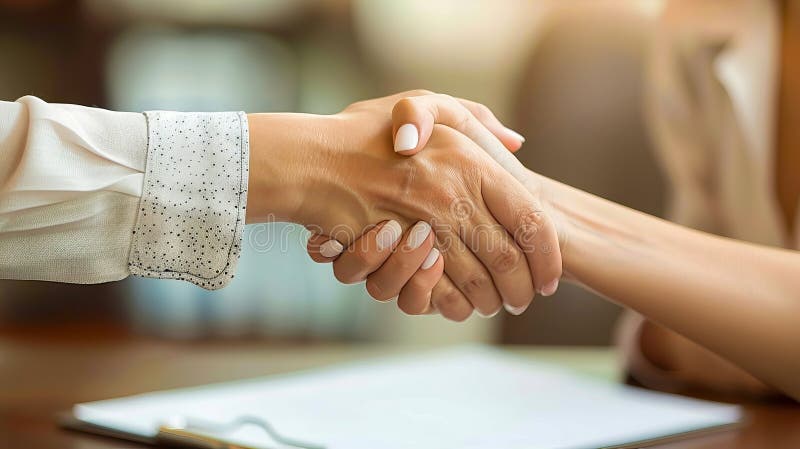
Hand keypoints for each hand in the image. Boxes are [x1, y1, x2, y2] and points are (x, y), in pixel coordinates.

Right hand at [300, 91, 562, 319]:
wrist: (312, 160)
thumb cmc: (368, 132)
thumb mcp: (425, 105)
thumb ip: (475, 120)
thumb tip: (517, 144)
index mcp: (469, 161)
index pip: (533, 219)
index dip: (549, 257)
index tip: (550, 278)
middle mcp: (450, 194)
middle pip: (508, 259)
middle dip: (521, 289)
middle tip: (521, 300)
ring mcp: (420, 225)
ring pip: (475, 282)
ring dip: (488, 300)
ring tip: (493, 303)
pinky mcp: (394, 256)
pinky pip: (433, 293)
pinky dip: (448, 303)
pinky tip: (455, 302)